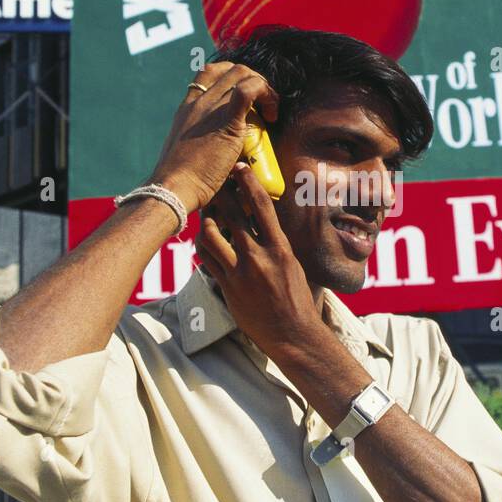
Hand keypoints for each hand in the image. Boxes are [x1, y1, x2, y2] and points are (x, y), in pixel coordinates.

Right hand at [149, 64, 279, 214]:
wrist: (174, 187)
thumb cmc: (181, 181)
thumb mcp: (188, 152)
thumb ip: (202, 145)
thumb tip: (220, 156)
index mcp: (187, 108)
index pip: (209, 73)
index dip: (232, 77)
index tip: (245, 97)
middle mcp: (198, 102)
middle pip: (231, 69)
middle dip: (254, 80)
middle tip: (263, 105)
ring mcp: (211, 108)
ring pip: (242, 73)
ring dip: (263, 86)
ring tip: (270, 111)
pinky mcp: (226, 120)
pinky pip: (248, 90)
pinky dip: (266, 94)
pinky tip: (271, 114)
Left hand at [194, 161, 322, 358]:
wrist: (292, 334)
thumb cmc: (297, 298)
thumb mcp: (292, 264)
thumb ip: (275, 243)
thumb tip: (263, 222)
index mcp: (280, 249)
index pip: (261, 206)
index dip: (248, 182)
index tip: (239, 167)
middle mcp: (258, 258)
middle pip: (231, 215)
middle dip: (220, 194)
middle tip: (213, 181)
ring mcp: (240, 274)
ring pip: (210, 236)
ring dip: (205, 220)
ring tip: (205, 211)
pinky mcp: (227, 288)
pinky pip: (207, 260)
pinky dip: (203, 246)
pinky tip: (204, 239)